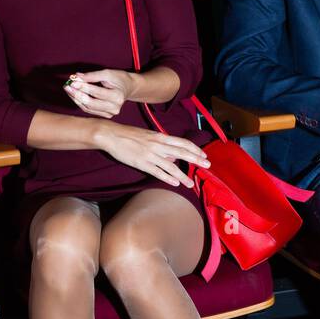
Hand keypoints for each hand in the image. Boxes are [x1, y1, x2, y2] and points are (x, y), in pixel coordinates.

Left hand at [63, 68, 132, 117]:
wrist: (128, 88)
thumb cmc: (118, 78)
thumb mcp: (108, 73)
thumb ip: (93, 76)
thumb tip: (77, 76)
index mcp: (118, 97)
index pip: (97, 92)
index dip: (84, 87)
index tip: (73, 81)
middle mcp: (115, 108)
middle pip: (91, 103)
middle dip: (77, 94)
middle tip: (67, 86)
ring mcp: (110, 114)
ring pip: (88, 108)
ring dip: (76, 98)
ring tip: (68, 89)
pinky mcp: (104, 115)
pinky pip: (89, 110)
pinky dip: (80, 102)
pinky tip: (73, 94)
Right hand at [93, 121, 210, 188]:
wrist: (112, 135)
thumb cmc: (129, 135)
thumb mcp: (148, 136)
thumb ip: (161, 146)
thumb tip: (173, 158)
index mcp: (160, 137)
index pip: (182, 143)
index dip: (194, 149)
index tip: (203, 155)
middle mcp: (158, 145)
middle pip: (181, 153)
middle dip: (196, 159)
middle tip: (207, 166)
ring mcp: (150, 155)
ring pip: (171, 166)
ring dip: (183, 175)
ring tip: (191, 183)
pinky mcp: (142, 163)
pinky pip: (157, 172)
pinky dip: (167, 178)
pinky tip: (175, 183)